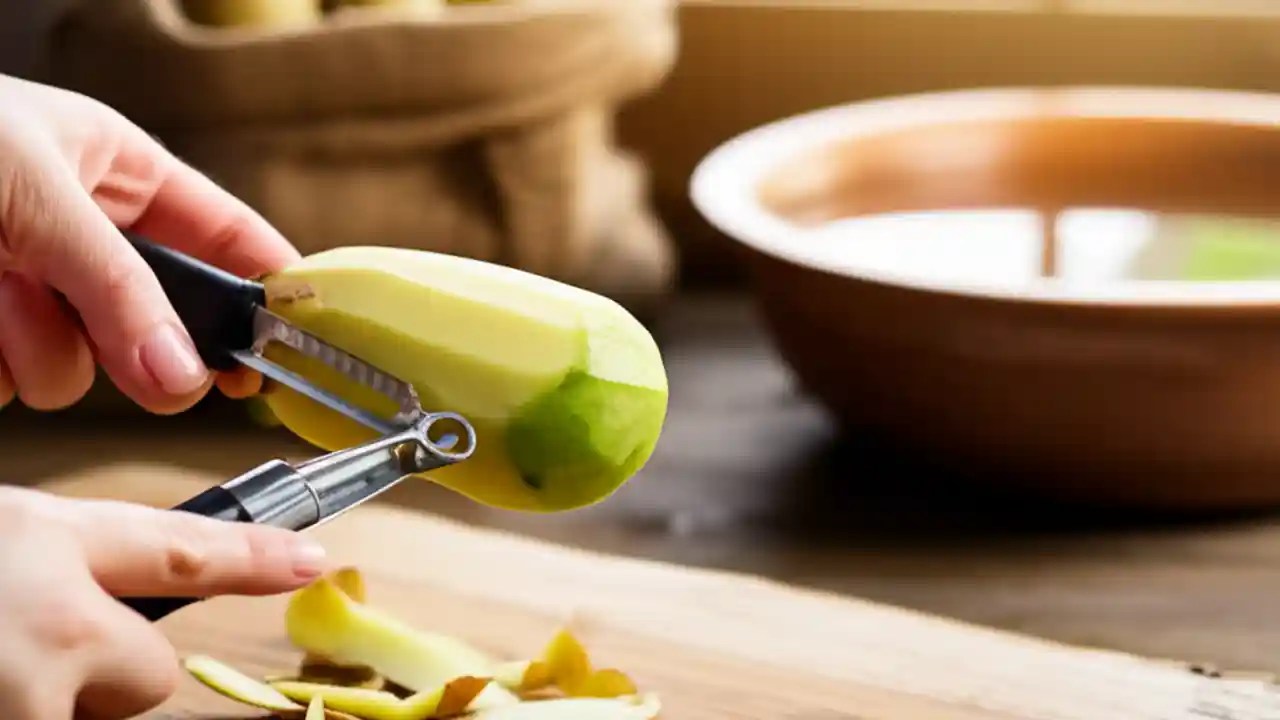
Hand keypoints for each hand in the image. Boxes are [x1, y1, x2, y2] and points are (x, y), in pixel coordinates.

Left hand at [0, 74, 300, 413]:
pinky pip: (16, 381)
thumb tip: (182, 377)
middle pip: (158, 319)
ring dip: (44, 351)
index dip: (266, 285)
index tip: (298, 343)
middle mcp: (79, 234)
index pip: (223, 234)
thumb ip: (117, 288)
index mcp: (115, 171)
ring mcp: (27, 287)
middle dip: (142, 342)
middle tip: (165, 378)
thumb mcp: (38, 195)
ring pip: (85, 364)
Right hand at [0, 486, 326, 719]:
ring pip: (104, 714)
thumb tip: (103, 590)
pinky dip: (28, 719)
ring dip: (56, 705)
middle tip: (19, 649)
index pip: (179, 550)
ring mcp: (32, 691)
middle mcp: (56, 617)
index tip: (310, 561)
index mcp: (42, 538)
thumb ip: (53, 561)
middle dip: (104, 670)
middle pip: (153, 670)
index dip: (251, 559)